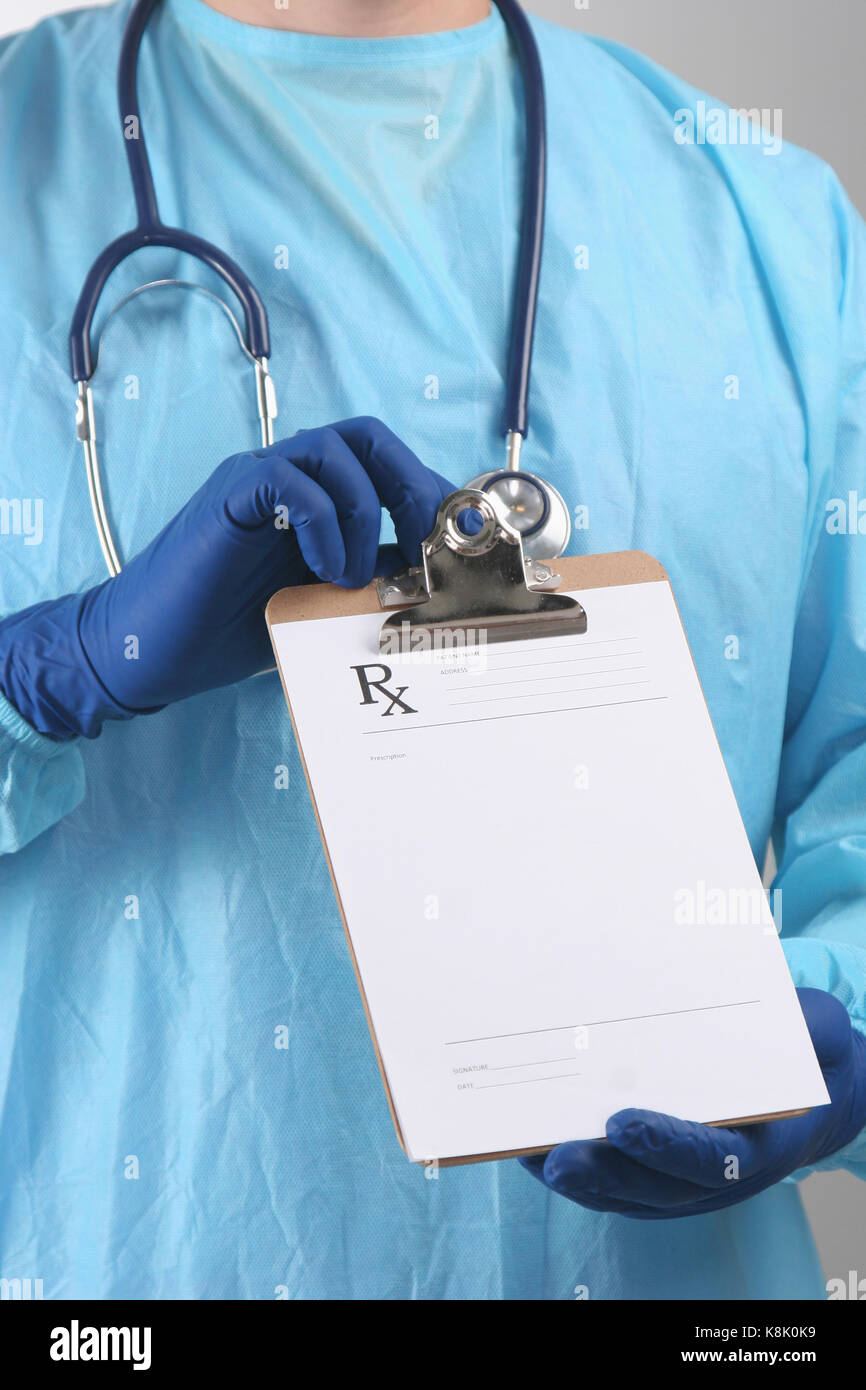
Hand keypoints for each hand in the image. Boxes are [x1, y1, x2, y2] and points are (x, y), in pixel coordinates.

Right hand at [0, 418, 453, 739]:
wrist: (154, 648)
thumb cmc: (232, 628)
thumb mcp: (322, 602)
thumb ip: (368, 579)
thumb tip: (430, 577)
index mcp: (313, 495)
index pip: (383, 462)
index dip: (426, 491)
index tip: (449, 542)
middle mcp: (286, 475)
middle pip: (365, 436)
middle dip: (409, 483)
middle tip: (422, 541)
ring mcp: (254, 480)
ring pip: (331, 449)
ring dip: (363, 511)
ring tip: (354, 574)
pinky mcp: (228, 498)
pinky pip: (286, 480)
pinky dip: (321, 521)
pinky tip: (324, 571)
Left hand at [519, 989, 865, 1218]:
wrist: (804, 1087)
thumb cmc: (804, 1052)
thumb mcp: (819, 1032)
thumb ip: (810, 1029)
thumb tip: (797, 1020)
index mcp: (760, 1145)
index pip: (712, 1158)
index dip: (668, 1144)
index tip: (623, 1123)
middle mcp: (716, 1176)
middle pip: (652, 1185)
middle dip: (602, 1170)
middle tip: (554, 1153)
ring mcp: (681, 1182)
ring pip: (622, 1191)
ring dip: (576, 1176)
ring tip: (526, 1150)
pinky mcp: (653, 1175)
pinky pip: (609, 1182)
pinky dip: (571, 1170)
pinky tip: (531, 1146)